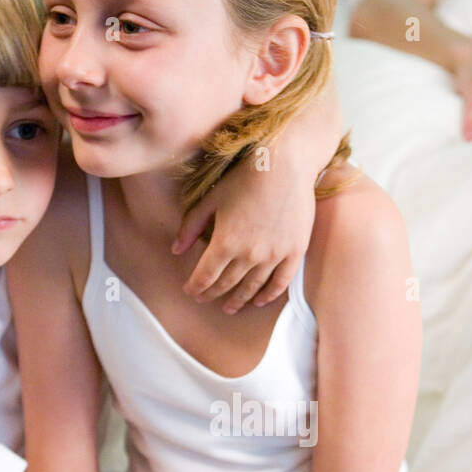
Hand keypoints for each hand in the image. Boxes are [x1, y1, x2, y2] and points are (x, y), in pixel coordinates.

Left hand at [171, 151, 313, 314]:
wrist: (286, 163)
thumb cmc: (245, 176)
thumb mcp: (211, 198)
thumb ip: (191, 226)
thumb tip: (176, 249)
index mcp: (225, 242)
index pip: (205, 276)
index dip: (195, 286)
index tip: (190, 291)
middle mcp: (249, 255)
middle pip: (227, 284)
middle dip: (212, 294)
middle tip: (204, 299)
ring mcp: (274, 255)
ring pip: (252, 287)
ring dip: (238, 300)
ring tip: (229, 308)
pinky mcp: (294, 251)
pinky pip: (280, 282)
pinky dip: (268, 295)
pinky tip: (259, 301)